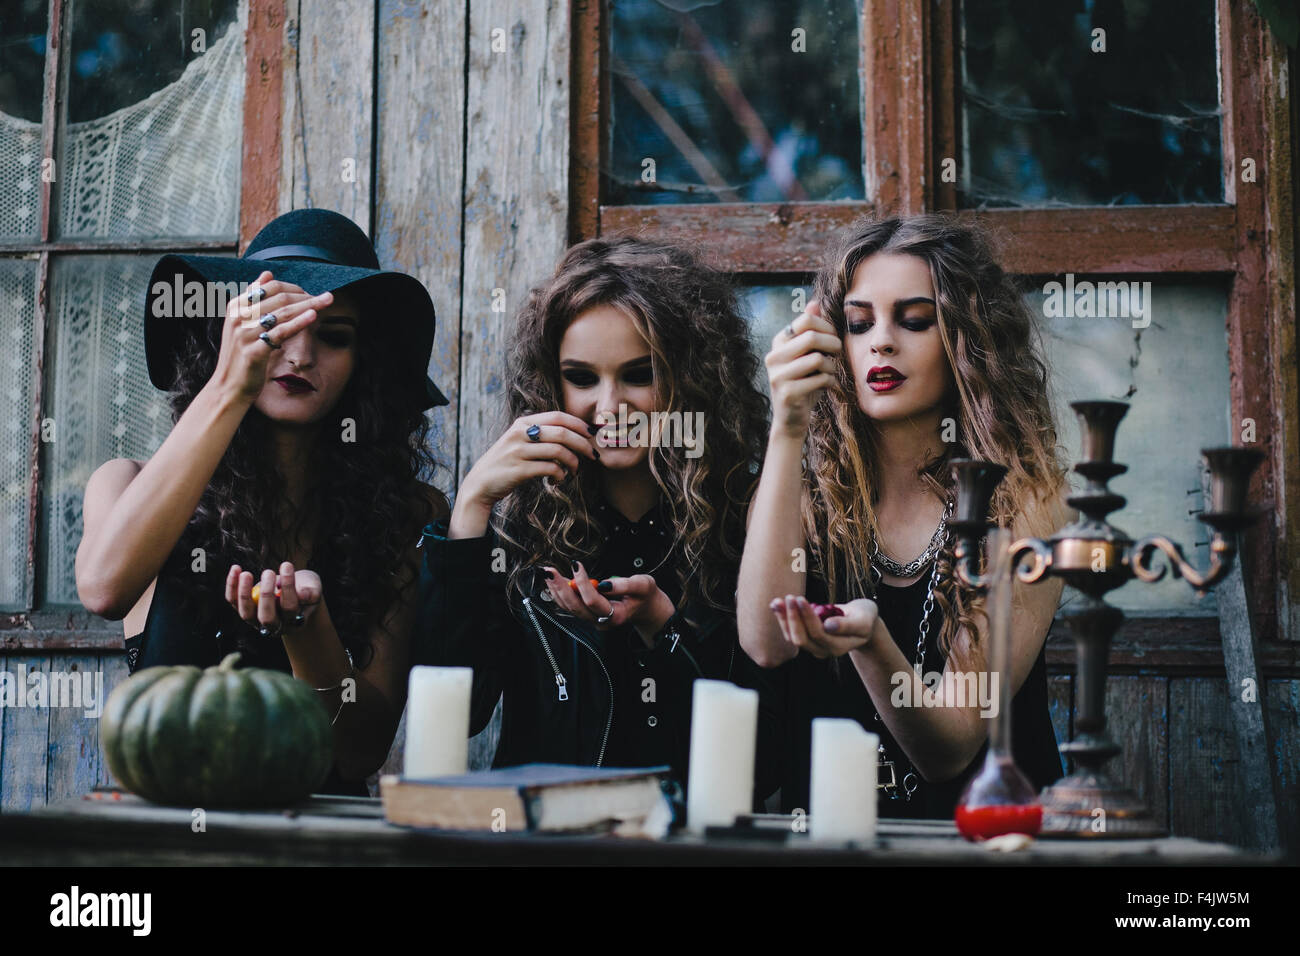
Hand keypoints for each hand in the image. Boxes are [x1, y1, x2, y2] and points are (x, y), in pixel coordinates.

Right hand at [212, 270, 334, 402]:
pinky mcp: (253, 351)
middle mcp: (238, 317)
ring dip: (309, 305)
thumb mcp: (243, 323)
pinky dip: (299, 323)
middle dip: (306, 296)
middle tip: (328, 297)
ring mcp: (244, 334)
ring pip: (283, 313)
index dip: (294, 288)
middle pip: (279, 298)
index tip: (312, 293)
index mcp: (235, 306)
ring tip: (327, 301)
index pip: (270, 287)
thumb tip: (267, 273)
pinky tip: (314, 316)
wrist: (229, 386)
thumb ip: (253, 298)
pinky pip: (280, 332)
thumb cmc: (241, 355)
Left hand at [225, 561, 322, 634]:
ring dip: (244, 593)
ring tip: (246, 574)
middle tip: (268, 572)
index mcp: (295, 621)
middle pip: (267, 617)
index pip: (289, 608)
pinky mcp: (245, 609)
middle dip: (266, 595)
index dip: (288, 587)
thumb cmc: (306, 588)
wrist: (294, 593)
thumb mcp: (314, 587)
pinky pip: (233, 601)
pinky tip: (236, 568)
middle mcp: (275, 625)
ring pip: (246, 613)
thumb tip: (303, 595)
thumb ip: (312, 591)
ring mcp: (257, 620)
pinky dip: (232, 586)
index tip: (286, 565)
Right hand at [453, 412, 600, 532]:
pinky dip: (560, 474)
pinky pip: (550, 469)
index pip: (558, 416)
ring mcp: (518, 451)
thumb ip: (541, 434)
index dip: (579, 424)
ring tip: (575, 471)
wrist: (481, 483)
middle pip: (562, 433)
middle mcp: (520, 434)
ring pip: (559, 451)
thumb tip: (575, 433)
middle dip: (583, 444)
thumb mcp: (520, 440)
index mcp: (523, 423)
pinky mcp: (519, 470)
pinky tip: (559, 479)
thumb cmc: (507, 462)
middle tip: (593, 455)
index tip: (592, 434)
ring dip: (573, 462)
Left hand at [543, 561, 674, 637]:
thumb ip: (625, 584)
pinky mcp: (588, 615)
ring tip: (548, 573)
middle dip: (560, 588)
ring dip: (556, 591)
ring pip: (570, 608)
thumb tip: (602, 584)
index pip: (593, 601)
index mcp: (616, 615)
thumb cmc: (646, 595)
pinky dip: (561, 593)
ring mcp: (593, 620)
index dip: (582, 583)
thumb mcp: (643, 585)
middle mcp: (602, 621)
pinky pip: (571, 606)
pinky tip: (555, 581)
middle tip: (549, 571)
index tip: (577, 564)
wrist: (647, 609)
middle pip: (575, 607)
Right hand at [765, 299, 840, 438]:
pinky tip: (826, 387)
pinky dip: (830, 382)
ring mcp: (778, 375)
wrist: (791, 419)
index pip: (805, 321)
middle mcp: (773, 357)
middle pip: (811, 337)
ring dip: (832, 367)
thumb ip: (809, 331)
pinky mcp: (787, 393)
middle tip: (837, 355)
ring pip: (818, 359)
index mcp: (778, 343)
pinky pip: (820, 379)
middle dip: (832, 345)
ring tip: (830, 373)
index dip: (826, 327)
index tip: (833, 339)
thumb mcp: (806, 355)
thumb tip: (814, 303)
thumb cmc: (803, 383)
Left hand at [769, 594, 877, 658]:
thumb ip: (848, 625)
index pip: (817, 633)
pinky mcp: (807, 639)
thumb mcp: (863, 619)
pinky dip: (783, 619)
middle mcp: (822, 650)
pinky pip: (791, 632)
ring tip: (777, 601)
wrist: (862, 623)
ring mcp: (813, 646)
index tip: (801, 598)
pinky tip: (777, 605)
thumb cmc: (865, 618)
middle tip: (789, 597)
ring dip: (784, 619)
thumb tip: (828, 626)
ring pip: (792, 637)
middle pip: (801, 639)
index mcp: (837, 647)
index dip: (807, 617)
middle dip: (792, 618)